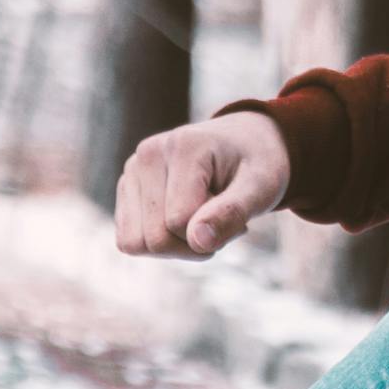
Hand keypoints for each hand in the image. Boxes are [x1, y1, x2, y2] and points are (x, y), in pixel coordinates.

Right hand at [115, 111, 292, 259]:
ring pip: (135, 243)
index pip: (179, 222)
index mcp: (183, 146)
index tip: (239, 217)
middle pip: (154, 238)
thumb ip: (232, 213)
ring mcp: (132, 170)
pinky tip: (185, 219)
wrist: (245, 142)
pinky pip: (129, 239)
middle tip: (222, 221)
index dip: (211, 235)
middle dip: (192, 245)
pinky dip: (160, 241)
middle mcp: (148, 154)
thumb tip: (198, 242)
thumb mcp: (261, 187)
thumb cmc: (257, 164)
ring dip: (175, 246)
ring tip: (203, 218)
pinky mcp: (127, 187)